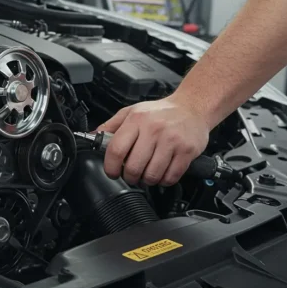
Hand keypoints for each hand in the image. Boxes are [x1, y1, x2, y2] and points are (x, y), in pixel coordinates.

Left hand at [95, 96, 210, 186]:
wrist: (193, 107)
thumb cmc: (161, 112)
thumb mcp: (132, 112)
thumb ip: (111, 125)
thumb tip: (93, 138)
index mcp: (137, 120)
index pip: (116, 150)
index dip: (111, 167)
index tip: (112, 172)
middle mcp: (154, 129)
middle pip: (134, 167)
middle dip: (129, 177)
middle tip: (131, 175)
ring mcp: (172, 141)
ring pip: (152, 175)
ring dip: (147, 181)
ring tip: (147, 173)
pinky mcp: (187, 151)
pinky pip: (170, 177)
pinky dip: (164, 180)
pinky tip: (162, 172)